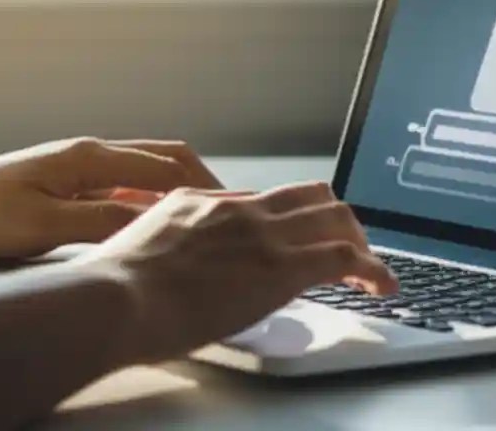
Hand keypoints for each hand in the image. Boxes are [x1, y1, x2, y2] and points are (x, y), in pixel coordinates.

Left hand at [0, 137, 222, 258]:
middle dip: (204, 181)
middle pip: (167, 158)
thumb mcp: (46, 225)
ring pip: (150, 170)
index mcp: (92, 158)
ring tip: (207, 219)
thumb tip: (156, 224)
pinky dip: (155, 199)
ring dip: (181, 189)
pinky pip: (129, 185)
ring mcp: (84, 166)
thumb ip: (103, 221)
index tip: (238, 211)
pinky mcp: (73, 182)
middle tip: (234, 212)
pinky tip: (160, 224)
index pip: (167, 169)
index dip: (206, 190)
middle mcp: (94, 154)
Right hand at [74, 181, 397, 362]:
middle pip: (310, 196)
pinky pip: (344, 257)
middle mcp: (242, 210)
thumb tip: (178, 258)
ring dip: (360, 243)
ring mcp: (264, 235)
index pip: (266, 201)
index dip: (293, 220)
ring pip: (336, 217)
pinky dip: (372, 269)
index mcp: (205, 203)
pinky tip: (382, 286)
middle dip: (337, 221)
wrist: (115, 299)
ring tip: (370, 270)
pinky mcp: (282, 267)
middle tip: (348, 250)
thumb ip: (170, 241)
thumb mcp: (140, 246)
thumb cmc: (114, 288)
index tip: (302, 241)